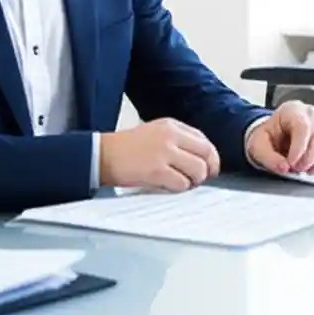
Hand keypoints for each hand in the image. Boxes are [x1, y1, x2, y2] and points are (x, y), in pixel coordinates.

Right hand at [98, 118, 220, 190]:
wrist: (102, 155)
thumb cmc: (127, 149)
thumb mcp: (155, 133)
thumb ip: (178, 141)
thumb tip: (201, 159)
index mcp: (171, 126)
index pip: (203, 140)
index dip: (211, 157)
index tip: (210, 167)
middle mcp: (170, 136)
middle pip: (206, 154)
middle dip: (207, 170)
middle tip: (199, 179)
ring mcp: (164, 153)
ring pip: (198, 170)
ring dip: (193, 181)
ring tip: (181, 183)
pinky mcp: (156, 170)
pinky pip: (181, 183)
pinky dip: (179, 188)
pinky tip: (168, 186)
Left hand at [246, 101, 313, 174]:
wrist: (274, 137)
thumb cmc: (267, 137)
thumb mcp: (258, 145)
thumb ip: (269, 157)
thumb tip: (284, 168)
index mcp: (292, 111)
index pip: (303, 127)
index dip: (299, 148)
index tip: (291, 164)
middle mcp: (311, 116)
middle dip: (309, 159)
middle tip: (297, 169)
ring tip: (309, 171)